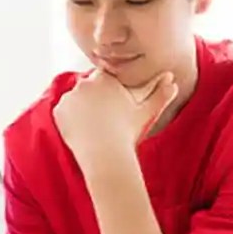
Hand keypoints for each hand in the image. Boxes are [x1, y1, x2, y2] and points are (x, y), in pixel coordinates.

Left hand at [53, 69, 177, 164]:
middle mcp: (85, 83)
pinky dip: (70, 118)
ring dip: (82, 108)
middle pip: (89, 88)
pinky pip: (64, 111)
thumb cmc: (128, 133)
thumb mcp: (146, 112)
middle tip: (103, 119)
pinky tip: (82, 129)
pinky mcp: (59, 110)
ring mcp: (70, 96)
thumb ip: (160, 95)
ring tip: (93, 125)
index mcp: (105, 78)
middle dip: (95, 99)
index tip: (112, 108)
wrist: (105, 155)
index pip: (105, 79)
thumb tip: (173, 82)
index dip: (108, 93)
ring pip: (76, 99)